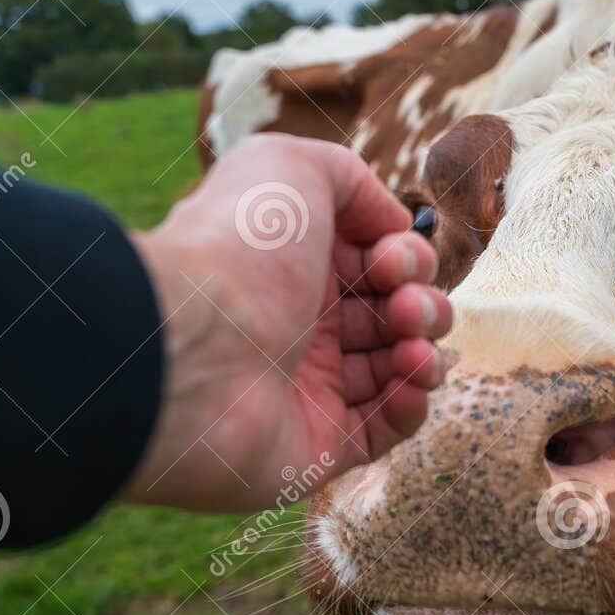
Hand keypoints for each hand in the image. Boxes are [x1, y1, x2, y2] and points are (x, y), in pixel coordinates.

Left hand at [123, 133, 451, 511]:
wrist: (189, 349)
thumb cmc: (238, 249)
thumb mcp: (290, 167)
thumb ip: (351, 178)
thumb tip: (392, 224)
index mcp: (295, 266)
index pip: (378, 264)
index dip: (405, 258)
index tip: (392, 259)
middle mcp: (302, 325)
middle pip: (397, 315)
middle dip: (422, 304)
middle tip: (403, 304)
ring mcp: (310, 388)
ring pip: (399, 370)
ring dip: (425, 350)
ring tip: (410, 344)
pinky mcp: (319, 446)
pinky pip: (386, 429)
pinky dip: (411, 404)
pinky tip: (410, 380)